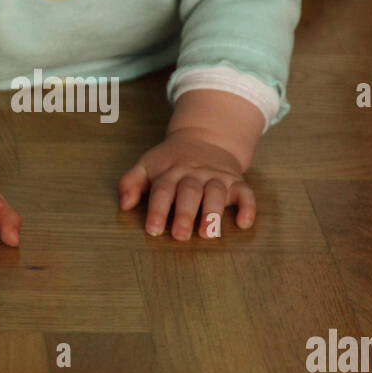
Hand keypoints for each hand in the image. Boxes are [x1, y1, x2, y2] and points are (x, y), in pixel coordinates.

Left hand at [117, 129, 255, 238]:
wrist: (205, 137)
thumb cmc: (171, 160)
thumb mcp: (148, 165)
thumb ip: (131, 182)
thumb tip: (124, 204)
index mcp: (171, 171)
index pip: (163, 189)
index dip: (157, 209)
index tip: (153, 229)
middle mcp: (194, 173)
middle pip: (189, 191)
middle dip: (184, 213)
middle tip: (180, 235)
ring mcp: (217, 177)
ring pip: (216, 192)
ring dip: (212, 212)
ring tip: (208, 233)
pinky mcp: (236, 182)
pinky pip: (245, 193)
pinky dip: (247, 207)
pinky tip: (243, 223)